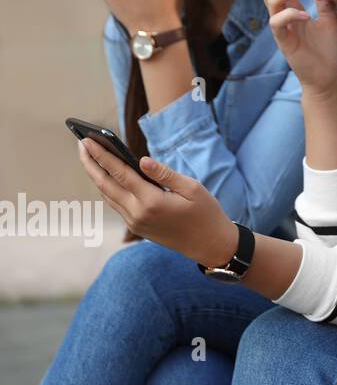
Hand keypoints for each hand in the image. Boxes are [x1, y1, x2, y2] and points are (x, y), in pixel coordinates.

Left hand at [77, 136, 236, 267]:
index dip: (102, 156)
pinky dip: (108, 188)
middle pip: (105, 185)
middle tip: (81, 144)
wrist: (209, 244)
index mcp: (152, 201)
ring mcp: (135, 222)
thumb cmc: (205, 212)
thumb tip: (141, 160)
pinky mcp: (136, 227)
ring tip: (90, 156)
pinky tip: (107, 176)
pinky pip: (116, 204)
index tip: (87, 140)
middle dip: (90, 163)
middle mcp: (137, 213)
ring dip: (96, 175)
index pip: (120, 173)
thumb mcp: (192, 188)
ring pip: (108, 195)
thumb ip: (165, 173)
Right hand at [260, 0, 336, 95]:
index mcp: (294, 9)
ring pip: (271, 2)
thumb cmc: (330, 51)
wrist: (330, 79)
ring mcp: (282, 29)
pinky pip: (278, 23)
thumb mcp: (331, 18)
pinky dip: (291, 14)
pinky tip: (307, 15)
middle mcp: (284, 17)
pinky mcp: (284, 42)